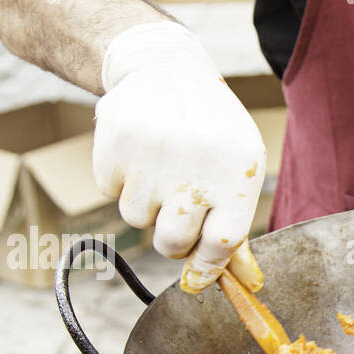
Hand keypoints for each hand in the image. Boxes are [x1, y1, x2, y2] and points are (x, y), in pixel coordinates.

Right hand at [93, 22, 266, 291]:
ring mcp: (151, 155)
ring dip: (146, 205)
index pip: (222, 243)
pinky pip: (109, 192)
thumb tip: (243, 285)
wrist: (167, 69)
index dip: (208, 264)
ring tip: (161, 169)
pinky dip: (120, 180)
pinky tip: (139, 153)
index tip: (199, 269)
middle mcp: (196, 165)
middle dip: (173, 241)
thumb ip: (236, 227)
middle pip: (173, 242)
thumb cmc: (213, 134)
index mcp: (238, 173)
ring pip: (136, 220)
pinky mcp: (114, 144)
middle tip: (177, 216)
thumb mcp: (240, 170)